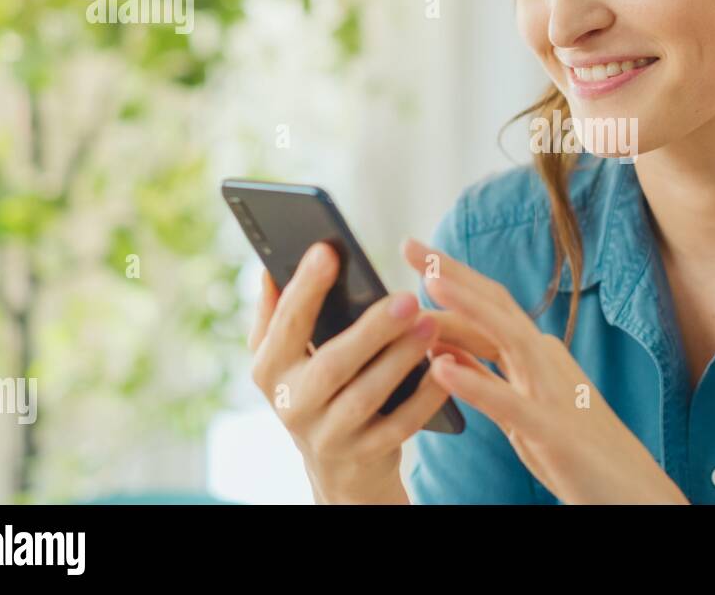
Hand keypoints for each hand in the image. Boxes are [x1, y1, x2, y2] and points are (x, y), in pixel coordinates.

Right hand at [248, 242, 451, 503]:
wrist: (339, 464)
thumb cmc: (317, 389)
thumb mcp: (287, 358)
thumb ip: (276, 315)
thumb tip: (269, 270)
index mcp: (270, 370)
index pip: (285, 325)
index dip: (304, 288)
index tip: (328, 250)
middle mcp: (292, 405)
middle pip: (333, 365)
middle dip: (371, 331)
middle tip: (408, 298)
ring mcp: (329, 435)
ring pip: (367, 396)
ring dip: (401, 359)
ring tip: (431, 324)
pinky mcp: (366, 454)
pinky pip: (400, 425)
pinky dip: (424, 398)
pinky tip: (445, 368)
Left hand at [401, 237, 688, 504]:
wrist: (634, 491)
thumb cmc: (580, 450)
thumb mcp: (522, 408)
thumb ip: (486, 377)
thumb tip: (442, 347)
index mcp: (539, 356)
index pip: (491, 306)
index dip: (454, 279)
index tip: (418, 256)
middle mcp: (547, 362)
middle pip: (497, 306)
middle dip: (454, 274)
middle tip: (411, 245)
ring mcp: (553, 393)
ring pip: (506, 338)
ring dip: (467, 310)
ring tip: (429, 285)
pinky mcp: (553, 431)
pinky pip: (508, 402)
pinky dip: (474, 382)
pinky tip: (440, 368)